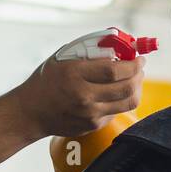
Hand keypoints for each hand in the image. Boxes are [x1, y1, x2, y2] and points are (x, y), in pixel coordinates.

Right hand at [10, 54, 144, 138]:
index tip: (139, 58)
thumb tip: (119, 46)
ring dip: (137, 89)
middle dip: (139, 75)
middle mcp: (84, 97)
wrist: (30, 112)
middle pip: (126, 88)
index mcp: (75, 75)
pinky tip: (116, 92)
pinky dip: (121, 100)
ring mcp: (90, 114)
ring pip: (128, 103)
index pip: (115, 71)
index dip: (133, 64)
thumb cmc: (47, 80)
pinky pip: (117, 111)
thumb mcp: (63, 59)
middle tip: (139, 68)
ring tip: (134, 79)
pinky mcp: (93, 125)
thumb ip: (89, 52)